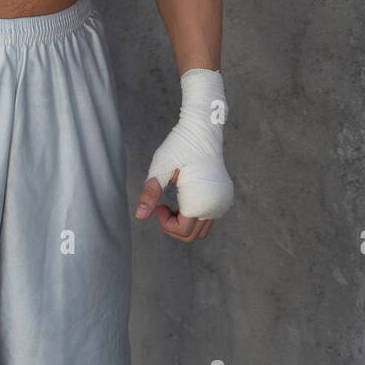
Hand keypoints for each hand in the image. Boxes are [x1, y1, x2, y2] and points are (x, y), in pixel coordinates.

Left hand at [135, 69, 233, 240]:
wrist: (203, 129)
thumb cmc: (180, 146)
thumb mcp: (161, 168)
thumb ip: (150, 194)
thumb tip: (139, 216)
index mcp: (200, 202)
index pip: (182, 231)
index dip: (165, 224)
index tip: (158, 206)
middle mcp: (216, 206)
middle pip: (192, 235)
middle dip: (174, 226)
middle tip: (163, 207)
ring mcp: (223, 203)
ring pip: (201, 229)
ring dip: (185, 223)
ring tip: (174, 203)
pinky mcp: (225, 198)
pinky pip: (209, 217)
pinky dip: (195, 216)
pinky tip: (185, 199)